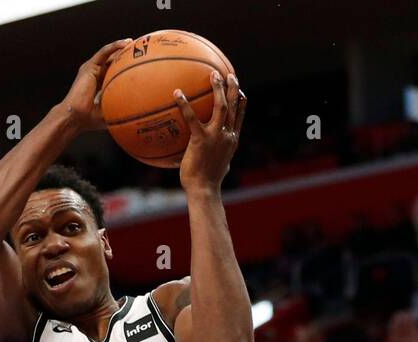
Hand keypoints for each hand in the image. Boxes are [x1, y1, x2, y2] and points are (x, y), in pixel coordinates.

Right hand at [63, 40, 131, 132]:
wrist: (76, 116)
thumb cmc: (91, 120)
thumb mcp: (111, 111)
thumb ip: (122, 107)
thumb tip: (140, 108)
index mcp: (101, 86)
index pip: (115, 73)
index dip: (126, 69)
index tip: (140, 68)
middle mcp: (96, 76)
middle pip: (113, 62)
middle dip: (125, 56)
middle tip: (139, 52)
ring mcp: (92, 70)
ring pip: (109, 54)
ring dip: (121, 48)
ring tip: (133, 43)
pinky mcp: (89, 66)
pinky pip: (104, 52)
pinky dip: (114, 46)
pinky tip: (125, 43)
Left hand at [175, 70, 245, 191]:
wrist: (204, 191)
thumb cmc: (207, 182)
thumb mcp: (218, 166)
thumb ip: (217, 154)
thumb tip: (209, 151)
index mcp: (232, 141)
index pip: (240, 117)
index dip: (241, 101)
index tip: (239, 89)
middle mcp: (227, 136)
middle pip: (234, 106)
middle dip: (233, 88)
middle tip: (229, 74)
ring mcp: (216, 137)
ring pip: (221, 106)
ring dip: (219, 89)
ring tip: (213, 75)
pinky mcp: (201, 140)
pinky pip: (192, 118)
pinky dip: (184, 104)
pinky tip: (177, 93)